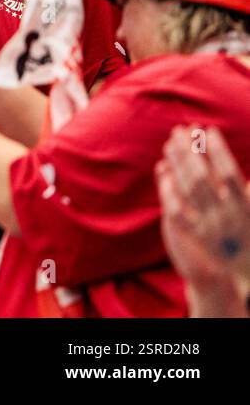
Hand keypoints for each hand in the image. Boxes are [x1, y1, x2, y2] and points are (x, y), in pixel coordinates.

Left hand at [157, 125, 249, 314]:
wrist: (241, 275)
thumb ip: (249, 190)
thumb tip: (240, 171)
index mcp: (246, 209)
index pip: (229, 173)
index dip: (218, 150)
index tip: (208, 130)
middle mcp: (225, 217)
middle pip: (201, 176)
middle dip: (191, 150)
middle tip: (183, 129)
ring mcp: (205, 226)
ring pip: (185, 187)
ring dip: (177, 161)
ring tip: (172, 141)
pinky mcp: (190, 233)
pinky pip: (174, 205)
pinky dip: (167, 184)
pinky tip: (162, 167)